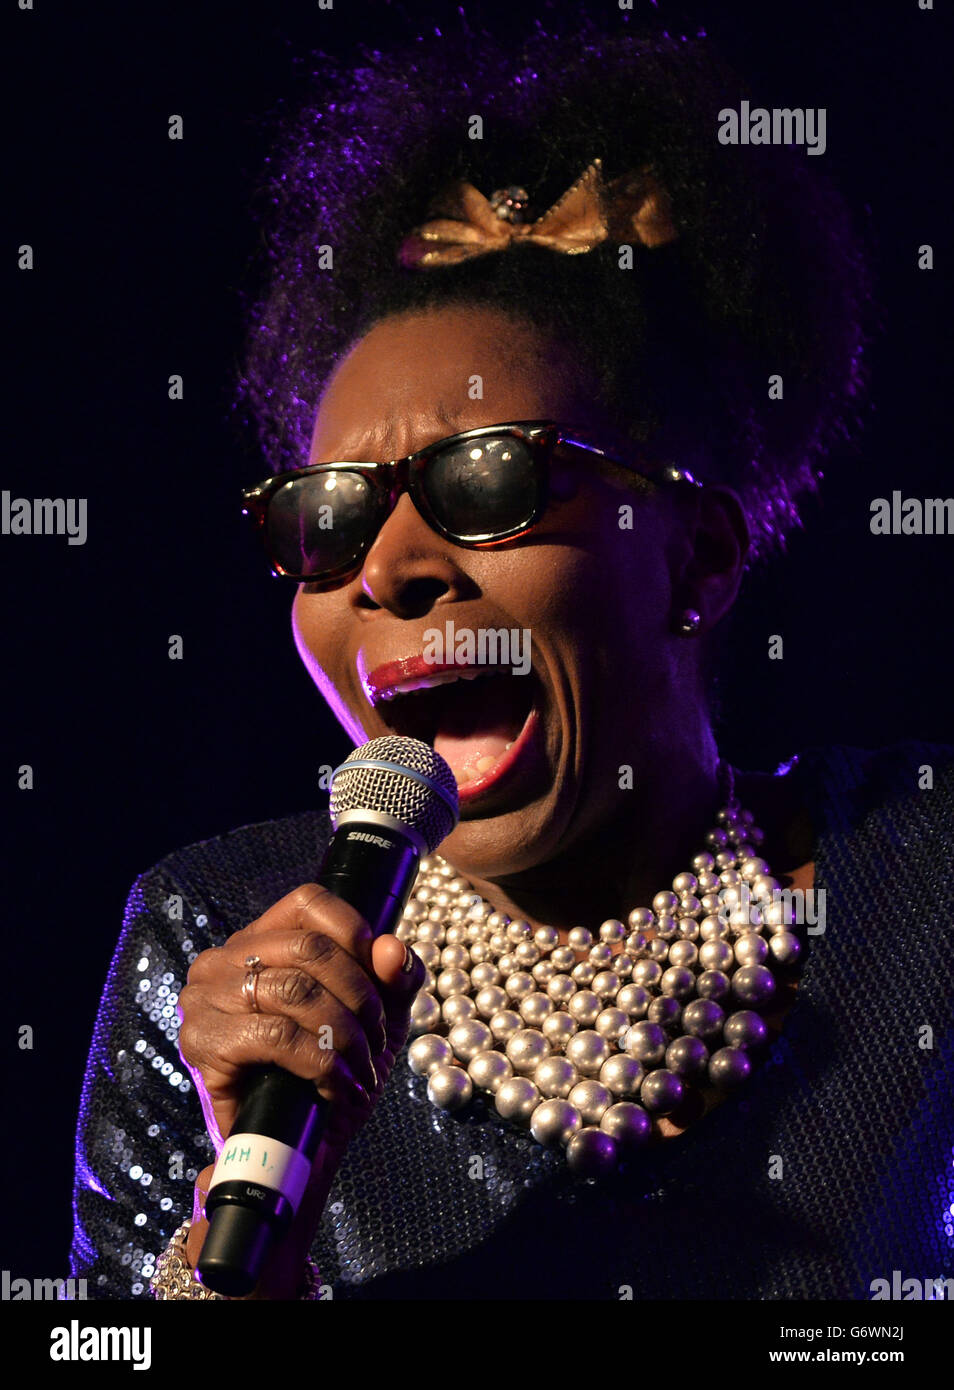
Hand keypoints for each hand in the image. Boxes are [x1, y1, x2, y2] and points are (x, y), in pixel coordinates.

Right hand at [177, 882, 424, 1182]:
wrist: (296, 1154)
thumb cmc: (331, 1075)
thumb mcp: (377, 1020)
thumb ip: (394, 979)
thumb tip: (392, 948)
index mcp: (261, 941)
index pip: (308, 902)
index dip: (354, 930)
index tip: (382, 972)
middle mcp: (223, 960)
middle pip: (309, 947)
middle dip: (360, 997)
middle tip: (376, 1042)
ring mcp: (206, 999)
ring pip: (295, 989)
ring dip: (345, 1034)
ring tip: (362, 1069)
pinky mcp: (203, 1042)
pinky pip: (276, 1035)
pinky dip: (321, 1062)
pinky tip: (338, 1086)